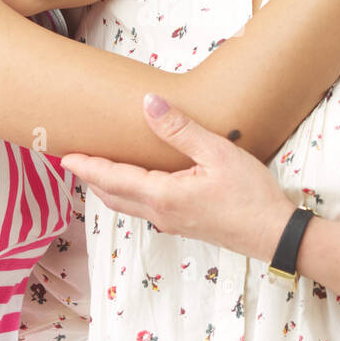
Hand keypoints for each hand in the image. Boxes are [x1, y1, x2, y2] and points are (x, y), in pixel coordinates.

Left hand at [60, 94, 295, 263]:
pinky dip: (130, 194)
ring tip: (99, 170)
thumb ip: (181, 129)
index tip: (65, 157)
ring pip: (129, 205)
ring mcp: (172, 223)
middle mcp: (161, 213)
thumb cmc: (250, 196)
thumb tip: (148, 104)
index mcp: (162, 195)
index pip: (112, 179)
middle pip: (113, 197)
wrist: (274, 236)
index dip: (87, 167)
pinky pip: (146, 208)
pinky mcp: (185, 225)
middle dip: (91, 179)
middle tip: (74, 161)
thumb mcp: (217, 154)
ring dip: (109, 188)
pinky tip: (139, 182)